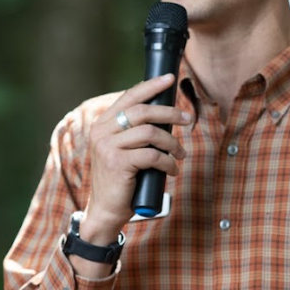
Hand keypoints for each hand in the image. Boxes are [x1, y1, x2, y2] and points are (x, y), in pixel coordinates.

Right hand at [79, 74, 190, 245]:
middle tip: (189, 119)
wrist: (106, 209)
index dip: (151, 86)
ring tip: (180, 154)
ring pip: (150, 133)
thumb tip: (165, 113)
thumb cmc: (121, 179)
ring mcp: (107, 147)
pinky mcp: (117, 163)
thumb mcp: (124, 149)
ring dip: (172, 143)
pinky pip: (152, 155)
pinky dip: (168, 162)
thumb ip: (134, 131)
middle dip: (170, 113)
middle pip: (143, 111)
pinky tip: (172, 170)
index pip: (129, 97)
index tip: (171, 79)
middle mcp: (101, 131)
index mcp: (102, 124)